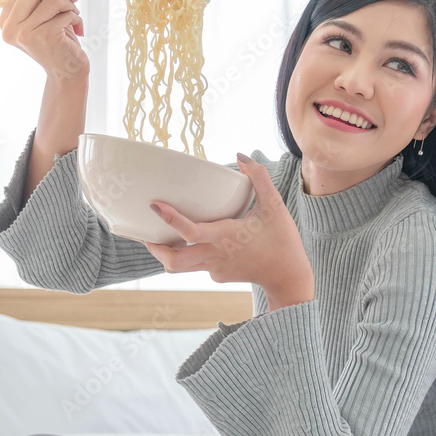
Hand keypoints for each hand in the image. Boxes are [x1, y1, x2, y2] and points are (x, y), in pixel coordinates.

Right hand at [0, 0, 88, 81]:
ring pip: (51, 0)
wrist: (67, 72)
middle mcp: (9, 29)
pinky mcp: (44, 37)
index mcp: (5, 22)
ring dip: (70, 4)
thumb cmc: (55, 41)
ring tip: (74, 16)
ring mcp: (25, 34)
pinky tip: (77, 29)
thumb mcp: (39, 14)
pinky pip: (64, 12)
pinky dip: (76, 17)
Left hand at [143, 154, 314, 309]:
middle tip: (146, 231)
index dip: (170, 219)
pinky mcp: (218, 276)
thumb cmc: (283, 241)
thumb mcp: (274, 205)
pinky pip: (196, 266)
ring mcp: (214, 269)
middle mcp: (215, 255)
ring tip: (159, 236)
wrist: (289, 279)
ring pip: (178, 268)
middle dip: (154, 248)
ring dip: (165, 254)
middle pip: (172, 261)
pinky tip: (196, 241)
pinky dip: (190, 254)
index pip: (190, 232)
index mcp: (226, 237)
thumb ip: (258, 178)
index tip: (155, 205)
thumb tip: (241, 156)